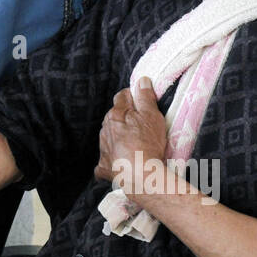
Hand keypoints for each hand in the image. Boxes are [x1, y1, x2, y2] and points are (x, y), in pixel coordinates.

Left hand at [95, 78, 168, 197]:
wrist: (141, 175)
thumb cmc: (149, 144)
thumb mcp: (152, 115)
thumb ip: (145, 97)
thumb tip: (141, 80)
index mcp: (116, 114)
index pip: (122, 96)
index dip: (134, 98)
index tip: (143, 104)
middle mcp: (105, 129)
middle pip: (114, 117)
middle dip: (126, 118)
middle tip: (143, 127)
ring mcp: (103, 148)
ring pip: (110, 136)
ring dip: (119, 138)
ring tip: (136, 146)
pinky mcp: (104, 166)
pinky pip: (106, 161)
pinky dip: (113, 160)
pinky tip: (122, 164)